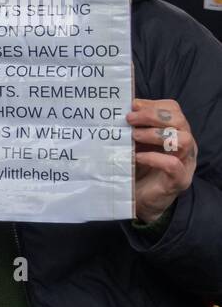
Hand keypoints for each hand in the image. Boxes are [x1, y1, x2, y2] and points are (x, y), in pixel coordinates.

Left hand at [127, 98, 196, 223]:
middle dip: (153, 116)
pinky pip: (173, 165)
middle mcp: (185, 146)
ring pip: (183, 140)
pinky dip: (154, 158)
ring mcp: (185, 163)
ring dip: (155, 134)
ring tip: (134, 136)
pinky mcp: (178, 181)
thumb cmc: (138, 169)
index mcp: (176, 133)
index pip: (173, 110)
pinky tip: (137, 157)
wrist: (141, 201)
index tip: (132, 106)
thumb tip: (120, 110)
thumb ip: (134, 128)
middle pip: (180, 121)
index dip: (153, 105)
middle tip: (129, 119)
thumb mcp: (135, 145)